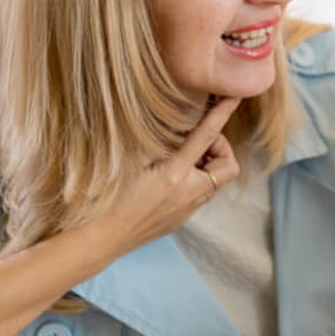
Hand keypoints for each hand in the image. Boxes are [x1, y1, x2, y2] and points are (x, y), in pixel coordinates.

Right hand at [88, 97, 241, 257]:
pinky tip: (169, 178)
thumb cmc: (105, 197)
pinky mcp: (180, 220)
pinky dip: (194, 181)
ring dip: (207, 166)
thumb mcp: (126, 159)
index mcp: (174, 174)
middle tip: (196, 141)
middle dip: (220, 149)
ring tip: (180, 158)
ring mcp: (186, 210)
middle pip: (229, 166)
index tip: (236, 97)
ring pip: (215, 181)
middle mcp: (188, 194)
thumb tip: (169, 124)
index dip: (222, 113)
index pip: (206, 136)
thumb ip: (152, 140)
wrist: (99, 238)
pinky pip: (200, 195)